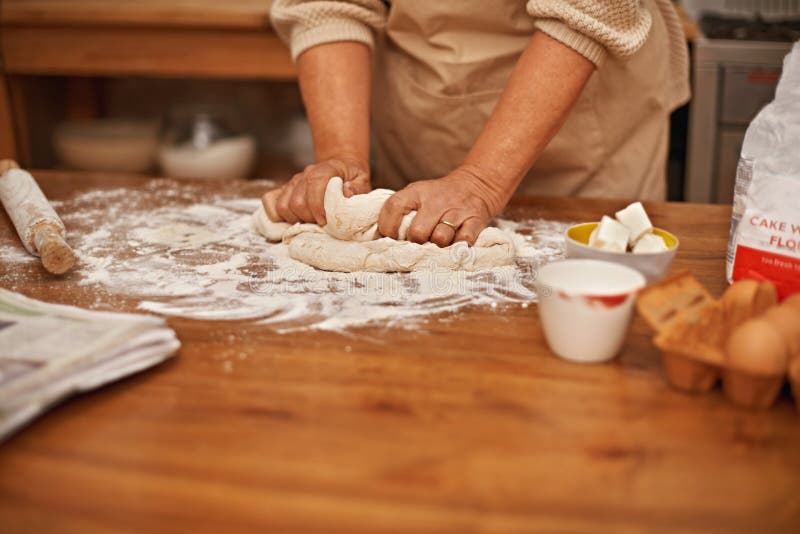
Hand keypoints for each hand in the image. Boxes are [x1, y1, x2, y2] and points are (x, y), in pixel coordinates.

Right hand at [261, 159, 370, 225]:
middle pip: (297, 202)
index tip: (325, 221)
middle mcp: (305, 175)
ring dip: (296, 220)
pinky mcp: (284, 190)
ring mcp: (292, 182)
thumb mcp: (362, 181)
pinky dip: (278, 216)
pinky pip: (270, 203)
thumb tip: (346, 192)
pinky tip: (294, 220)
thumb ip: (358, 187)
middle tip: (321, 224)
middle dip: (309, 219)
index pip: (314, 185)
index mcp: (324, 170)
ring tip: (310, 222)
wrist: (340, 168)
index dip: (317, 207)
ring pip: (283, 206)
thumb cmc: (352, 179)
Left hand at [377, 166, 504, 246]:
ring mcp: (457, 210)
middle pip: (417, 232)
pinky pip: (463, 241)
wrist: (476, 184)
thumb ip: (401, 212)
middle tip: (419, 243)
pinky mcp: (475, 220)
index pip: (394, 207)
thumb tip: (381, 240)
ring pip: (440, 238)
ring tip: (438, 242)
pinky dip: (458, 246)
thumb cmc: (439, 197)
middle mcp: (436, 200)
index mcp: (416, 192)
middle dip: (416, 243)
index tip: (390, 238)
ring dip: (438, 246)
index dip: (387, 227)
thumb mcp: (418, 194)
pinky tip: (455, 242)